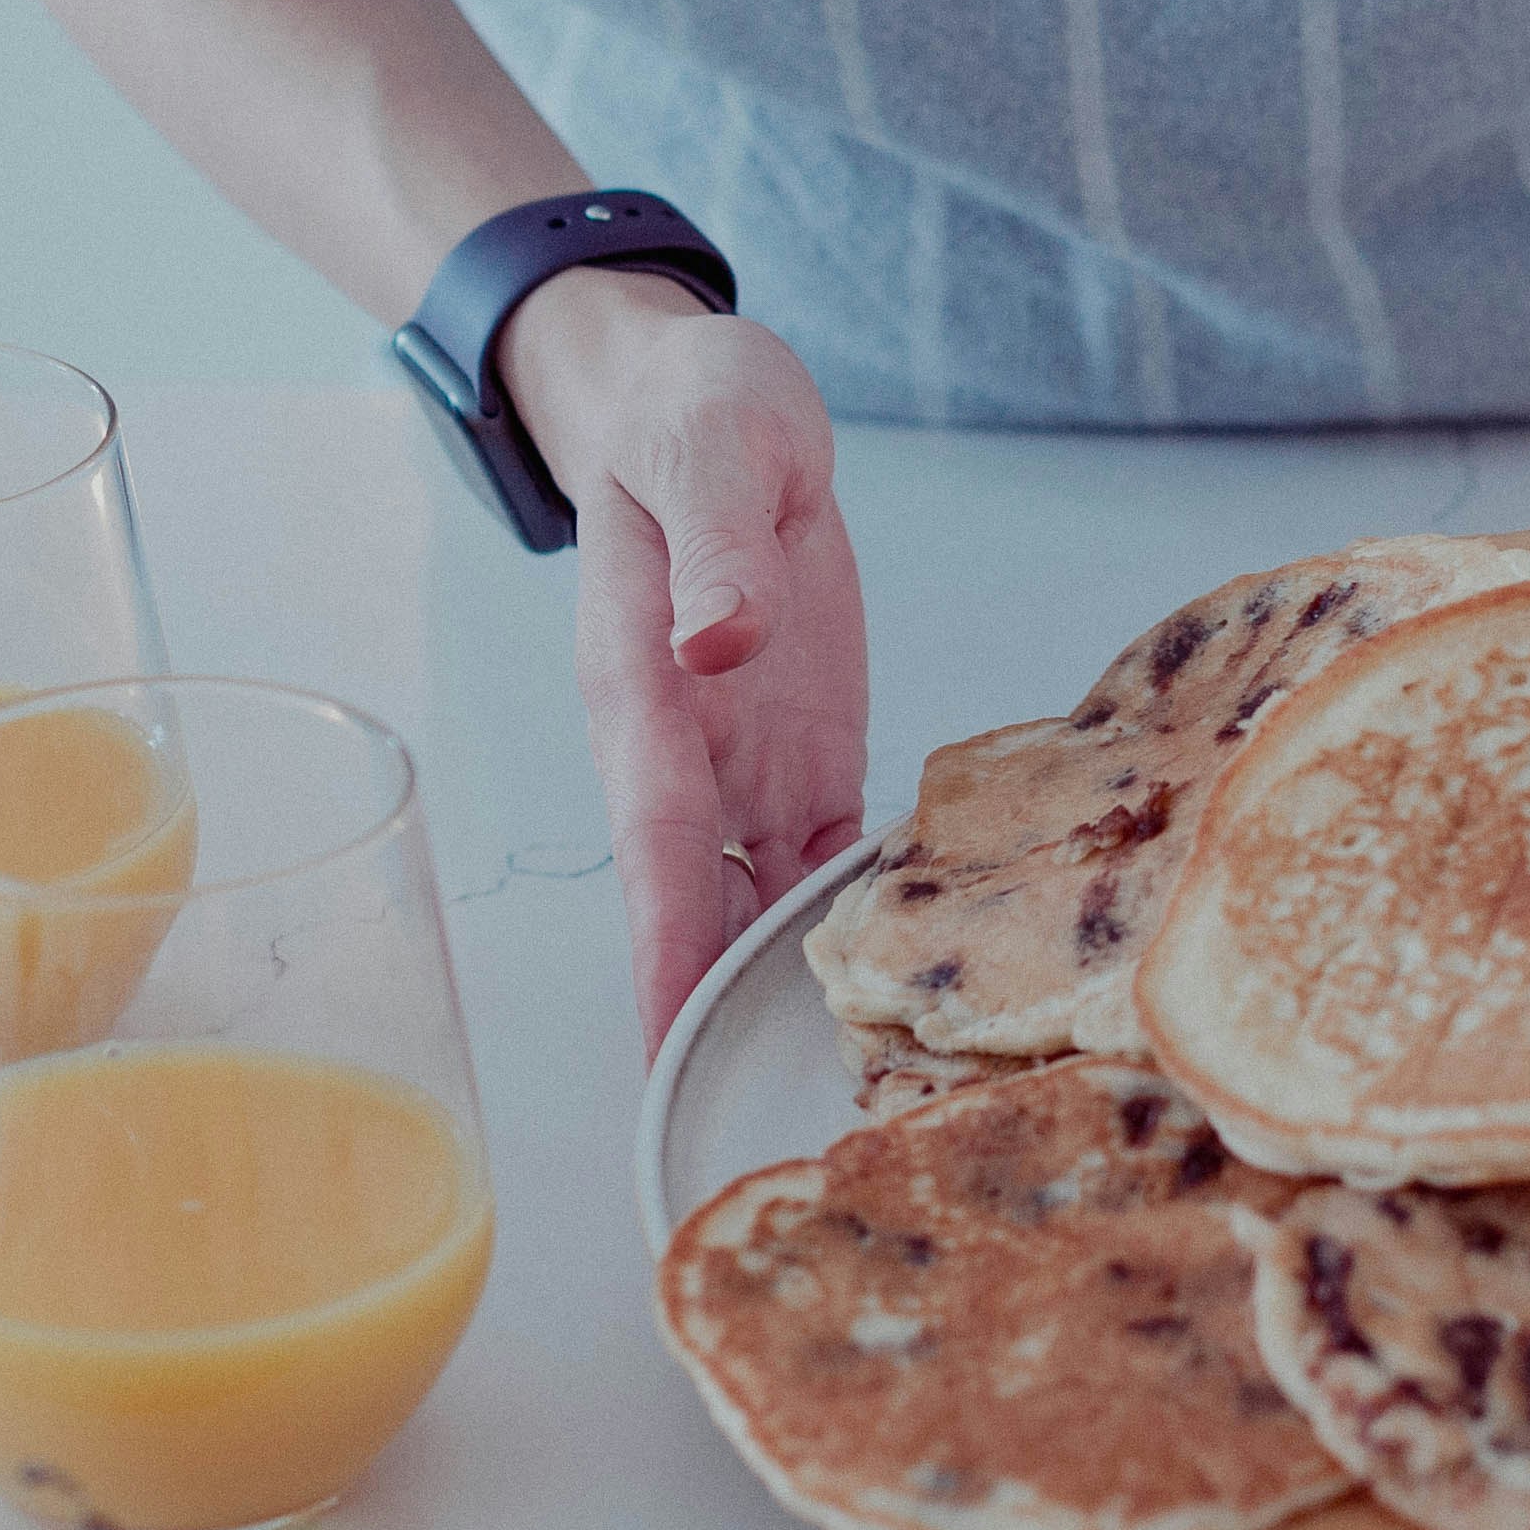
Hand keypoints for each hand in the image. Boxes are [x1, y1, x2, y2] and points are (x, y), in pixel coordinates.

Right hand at [503, 272, 868, 1053]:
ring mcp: (746, 758)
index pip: (656, 841)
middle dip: (708, 1018)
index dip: (663, 947)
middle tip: (736, 1127)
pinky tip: (886, 997)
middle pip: (698, 906)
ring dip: (781, 995)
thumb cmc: (697, 418)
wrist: (720, 402)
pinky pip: (824, 857)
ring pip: (760, 901)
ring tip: (825, 1098)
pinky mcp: (807, 750)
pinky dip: (849, 929)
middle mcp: (687, 749)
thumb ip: (718, 553)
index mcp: (643, 688)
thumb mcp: (712, 455)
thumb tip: (716, 645)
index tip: (664, 1044)